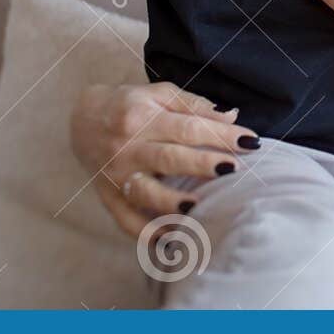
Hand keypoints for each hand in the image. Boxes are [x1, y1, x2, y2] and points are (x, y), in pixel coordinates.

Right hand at [70, 81, 257, 237]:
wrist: (82, 119)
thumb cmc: (131, 104)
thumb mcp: (160, 93)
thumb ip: (194, 104)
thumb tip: (232, 116)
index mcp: (142, 116)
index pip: (189, 127)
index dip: (221, 135)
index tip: (251, 142)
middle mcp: (127, 147)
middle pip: (169, 158)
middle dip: (203, 165)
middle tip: (233, 169)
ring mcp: (116, 175)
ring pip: (145, 193)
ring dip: (172, 203)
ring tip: (199, 206)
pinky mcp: (108, 198)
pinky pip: (126, 221)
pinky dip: (147, 234)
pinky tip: (171, 240)